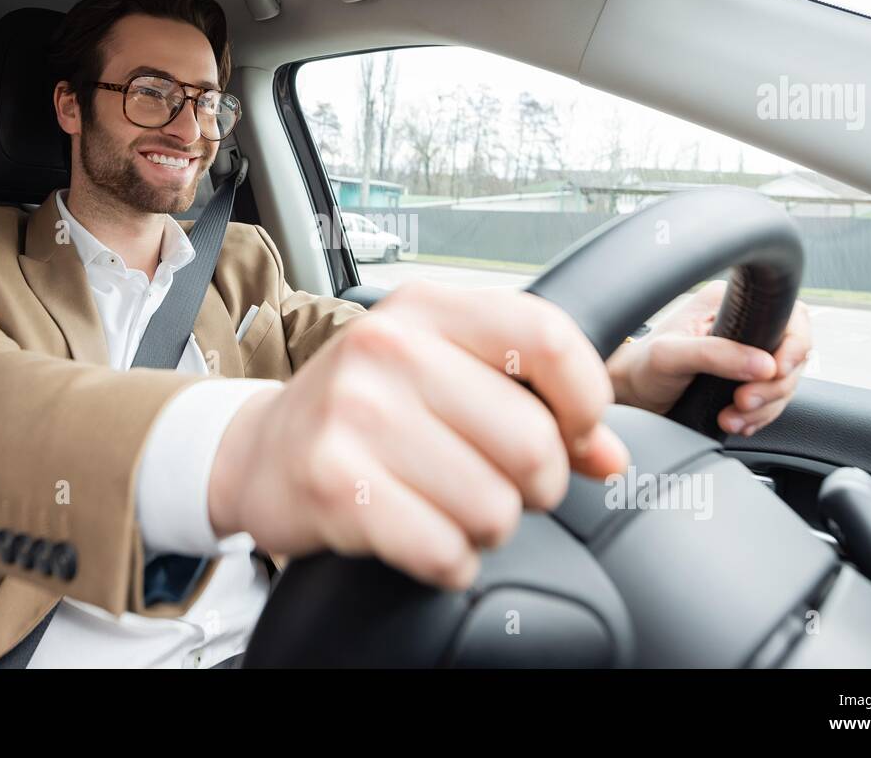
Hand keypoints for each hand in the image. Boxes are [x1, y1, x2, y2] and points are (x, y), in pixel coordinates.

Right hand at [208, 281, 627, 589]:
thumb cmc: (366, 408)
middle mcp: (388, 350)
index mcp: (427, 309)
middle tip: (504, 485)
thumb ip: (533, 401)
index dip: (585, 398)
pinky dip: (450, 562)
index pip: (546, 337)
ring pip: (494, 507)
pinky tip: (428, 539)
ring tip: (452, 507)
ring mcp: (356, 415)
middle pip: (532, 440)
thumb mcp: (444, 374)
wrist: (261, 450)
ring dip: (488, 527)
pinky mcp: (334, 483)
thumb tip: (610, 456)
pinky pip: (443, 550)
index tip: (579, 433)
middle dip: (536, 485)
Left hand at [606, 280, 811, 435]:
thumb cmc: (643, 366)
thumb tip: (765, 366)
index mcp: (728, 302)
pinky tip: (737, 422)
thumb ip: (715, 355)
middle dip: (773, 387)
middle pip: (793, 355)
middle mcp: (744, 323)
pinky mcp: (746, 378)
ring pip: (785, 382)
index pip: (789, 316)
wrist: (633, 393)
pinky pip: (773, 400)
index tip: (775, 373)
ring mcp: (748, 352)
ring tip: (732, 418)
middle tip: (743, 403)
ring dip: (765, 407)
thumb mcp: (670, 356)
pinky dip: (760, 416)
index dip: (793, 347)